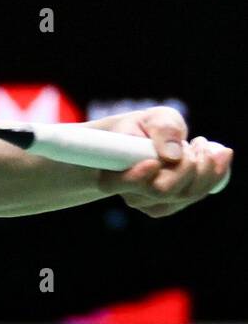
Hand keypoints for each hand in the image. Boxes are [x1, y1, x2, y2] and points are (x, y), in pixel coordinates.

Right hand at [87, 107, 232, 217]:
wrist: (148, 138)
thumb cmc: (146, 126)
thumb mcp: (152, 118)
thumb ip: (162, 129)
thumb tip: (172, 155)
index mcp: (110, 172)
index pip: (115, 183)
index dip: (135, 177)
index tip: (152, 162)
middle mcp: (129, 194)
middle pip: (162, 190)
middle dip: (187, 165)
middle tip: (195, 142)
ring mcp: (151, 204)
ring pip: (184, 195)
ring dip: (204, 168)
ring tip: (201, 144)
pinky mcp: (171, 205)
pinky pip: (196, 196)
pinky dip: (212, 176)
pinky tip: (214, 157)